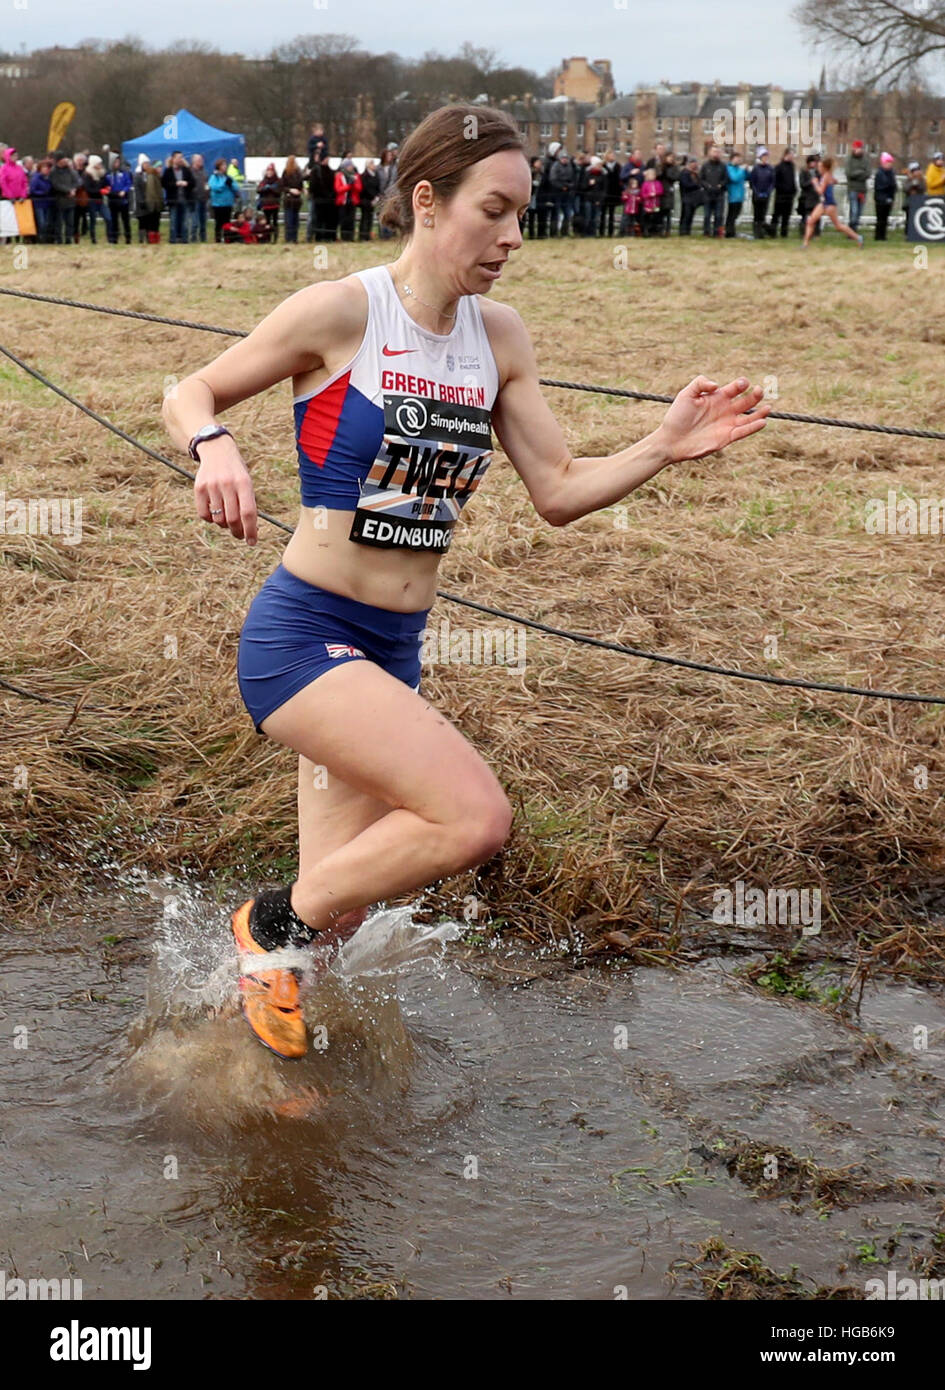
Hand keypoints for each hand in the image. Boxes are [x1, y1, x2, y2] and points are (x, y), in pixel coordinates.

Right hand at [193, 438, 257, 544]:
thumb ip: (247, 504)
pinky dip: (210, 520)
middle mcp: (227, 484)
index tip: (252, 542)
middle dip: (237, 532)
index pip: (248, 513)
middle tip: (239, 535)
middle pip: (232, 519)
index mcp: (244, 483)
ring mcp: (211, 485)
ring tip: (228, 521)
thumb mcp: (247, 483)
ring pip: (218, 519)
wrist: (216, 450)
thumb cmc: (236, 472)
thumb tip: (249, 531)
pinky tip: (215, 514)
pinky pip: (204, 514)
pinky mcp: (198, 488)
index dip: (250, 531)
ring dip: (224, 526)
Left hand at [656, 376, 770, 463]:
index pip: (735, 388)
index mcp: (717, 398)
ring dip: (759, 412)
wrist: (671, 440)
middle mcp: (725, 410)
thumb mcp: (686, 394)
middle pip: (746, 401)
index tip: (742, 384)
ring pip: (748, 417)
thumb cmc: (677, 416)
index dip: (741, 384)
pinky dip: (753, 427)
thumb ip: (700, 384)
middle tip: (759, 390)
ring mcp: (727, 424)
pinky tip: (762, 421)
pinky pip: (743, 431)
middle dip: (754, 395)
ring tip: (768, 407)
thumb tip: (716, 385)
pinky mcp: (726, 437)